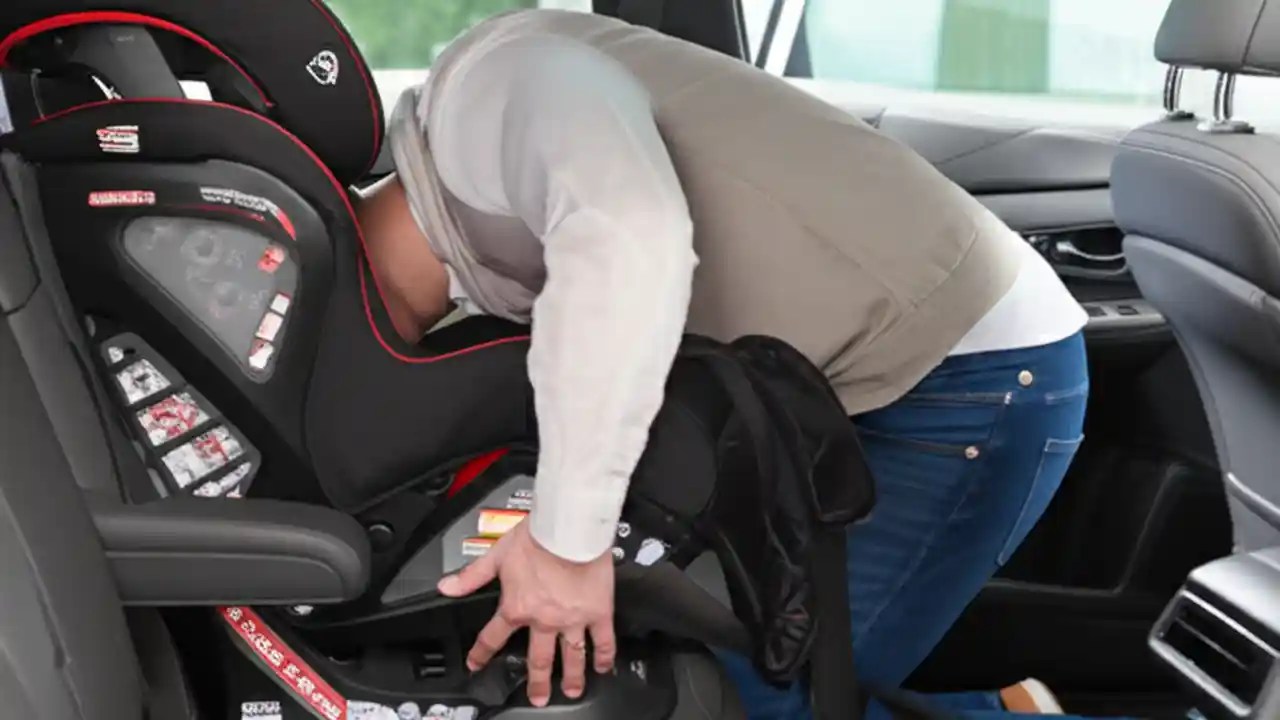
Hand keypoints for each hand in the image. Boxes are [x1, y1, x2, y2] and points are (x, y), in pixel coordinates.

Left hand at [437, 520, 616, 705]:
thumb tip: (447, 586)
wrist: (570, 529)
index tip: (477, 663)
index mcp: (518, 607)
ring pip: (572, 657)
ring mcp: (572, 620)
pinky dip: (604, 656)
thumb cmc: (538, 537)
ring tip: (571, 691)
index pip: (493, 638)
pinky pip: (603, 641)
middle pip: (538, 660)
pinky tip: (603, 665)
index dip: (481, 654)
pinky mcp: (598, 612)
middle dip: (535, 683)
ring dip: (571, 677)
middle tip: (538, 697)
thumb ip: (472, 575)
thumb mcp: (497, 554)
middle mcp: (544, 620)